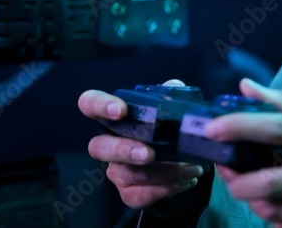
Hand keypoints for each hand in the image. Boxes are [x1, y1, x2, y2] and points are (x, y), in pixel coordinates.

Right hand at [78, 79, 204, 208]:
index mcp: (116, 119)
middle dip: (124, 150)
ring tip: (190, 167)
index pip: (91, 104)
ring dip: (162, 172)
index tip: (121, 110)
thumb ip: (171, 94)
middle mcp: (109, 144)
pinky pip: (140, 195)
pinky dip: (166, 189)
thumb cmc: (170, 132)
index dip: (100, 105)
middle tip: (149, 154)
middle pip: (99, 148)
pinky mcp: (129, 192)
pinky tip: (186, 181)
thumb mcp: (172, 109)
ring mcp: (117, 170)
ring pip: (128, 174)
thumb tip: (173, 86)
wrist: (183, 167)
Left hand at [204, 79, 281, 226]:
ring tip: (249, 193)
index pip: (281, 127)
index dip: (242, 126)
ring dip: (256, 204)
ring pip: (281, 211)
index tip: (212, 128)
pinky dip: (279, 222)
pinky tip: (275, 211)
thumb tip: (246, 86)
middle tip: (227, 176)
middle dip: (239, 183)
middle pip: (274, 181)